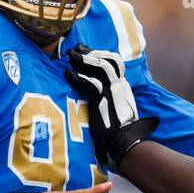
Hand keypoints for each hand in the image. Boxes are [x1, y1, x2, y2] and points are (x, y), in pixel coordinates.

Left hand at [65, 43, 158, 168]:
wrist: (124, 143)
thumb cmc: (119, 131)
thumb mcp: (118, 108)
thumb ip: (111, 97)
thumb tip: (100, 92)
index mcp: (123, 87)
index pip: (114, 62)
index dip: (100, 54)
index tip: (86, 50)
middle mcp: (120, 86)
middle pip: (108, 60)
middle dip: (91, 52)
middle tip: (76, 49)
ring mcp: (113, 92)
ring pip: (101, 67)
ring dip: (84, 60)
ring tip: (71, 57)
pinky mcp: (103, 101)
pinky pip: (91, 83)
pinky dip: (78, 77)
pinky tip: (69, 74)